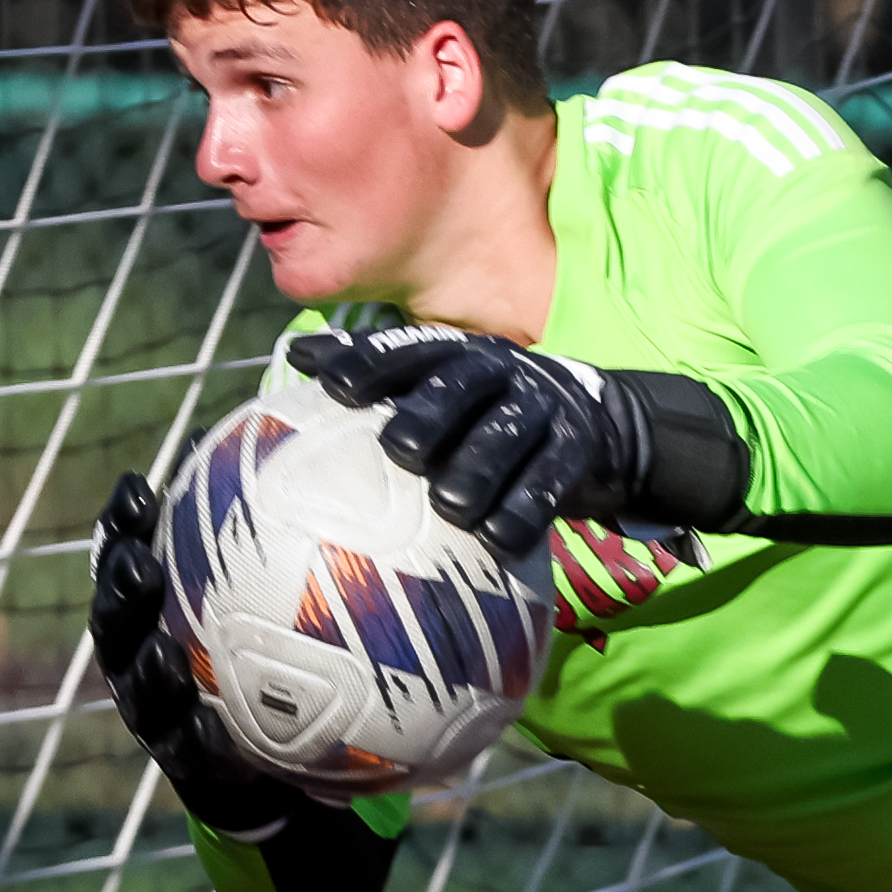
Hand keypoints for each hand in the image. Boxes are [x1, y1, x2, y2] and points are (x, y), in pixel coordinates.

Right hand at [88, 472, 295, 835]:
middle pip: (116, 621)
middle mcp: (144, 659)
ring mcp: (158, 715)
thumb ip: (280, 540)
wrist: (278, 767)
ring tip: (162, 650)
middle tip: (139, 561)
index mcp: (156, 614)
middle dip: (119, 589)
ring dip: (146, 670)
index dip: (122, 528)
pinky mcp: (186, 765)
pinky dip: (197, 740)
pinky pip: (186, 753)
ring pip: (137, 689)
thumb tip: (304, 453)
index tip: (138, 489)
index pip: (127, 560)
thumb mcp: (282, 604)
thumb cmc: (280, 667)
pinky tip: (214, 731)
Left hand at [293, 326, 656, 555]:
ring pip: (508, 436)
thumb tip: (294, 355)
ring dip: (480, 469)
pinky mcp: (577, 447)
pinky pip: (551, 479)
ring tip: (452, 507)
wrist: (597, 424)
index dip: (373, 364)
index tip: (336, 388)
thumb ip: (378, 372)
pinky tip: (501, 541)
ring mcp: (542, 406)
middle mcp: (499, 370)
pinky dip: (527, 511)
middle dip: (429, 414)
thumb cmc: (487, 412)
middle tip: (400, 449)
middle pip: (461, 387)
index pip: (409, 350)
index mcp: (456, 351)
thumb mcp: (442, 382)